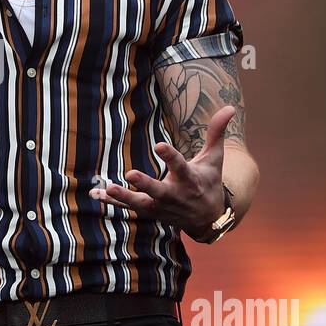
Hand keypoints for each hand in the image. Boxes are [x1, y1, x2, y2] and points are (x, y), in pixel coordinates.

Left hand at [88, 105, 234, 239]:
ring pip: (141, 204)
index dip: (170, 156)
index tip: (159, 145)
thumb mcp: (215, 158)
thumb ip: (217, 132)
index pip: (180, 166)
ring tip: (108, 188)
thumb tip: (230, 107)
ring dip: (124, 198)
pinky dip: (113, 203)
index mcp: (191, 179)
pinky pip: (129, 208)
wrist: (208, 218)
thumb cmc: (209, 181)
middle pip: (159, 191)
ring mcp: (161, 206)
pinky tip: (95, 193)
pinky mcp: (151, 212)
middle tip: (130, 174)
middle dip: (145, 184)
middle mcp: (175, 195)